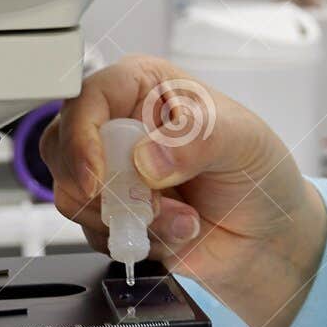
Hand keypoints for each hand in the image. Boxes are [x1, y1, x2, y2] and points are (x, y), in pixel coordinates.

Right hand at [38, 55, 326, 326]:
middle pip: (62, 147)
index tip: (97, 178)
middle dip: (102, 187)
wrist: (265, 235)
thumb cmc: (257, 171)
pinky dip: (133, 241)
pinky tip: (172, 232)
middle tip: (151, 204)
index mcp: (141, 86)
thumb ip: (196, 139)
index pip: (86, 98)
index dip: (81, 138)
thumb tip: (146, 159)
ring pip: (72, 195)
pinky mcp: (110, 215)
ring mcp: (109, 173)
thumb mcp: (242, 140)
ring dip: (127, 218)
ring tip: (181, 218)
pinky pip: (92, 232)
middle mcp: (116, 125)